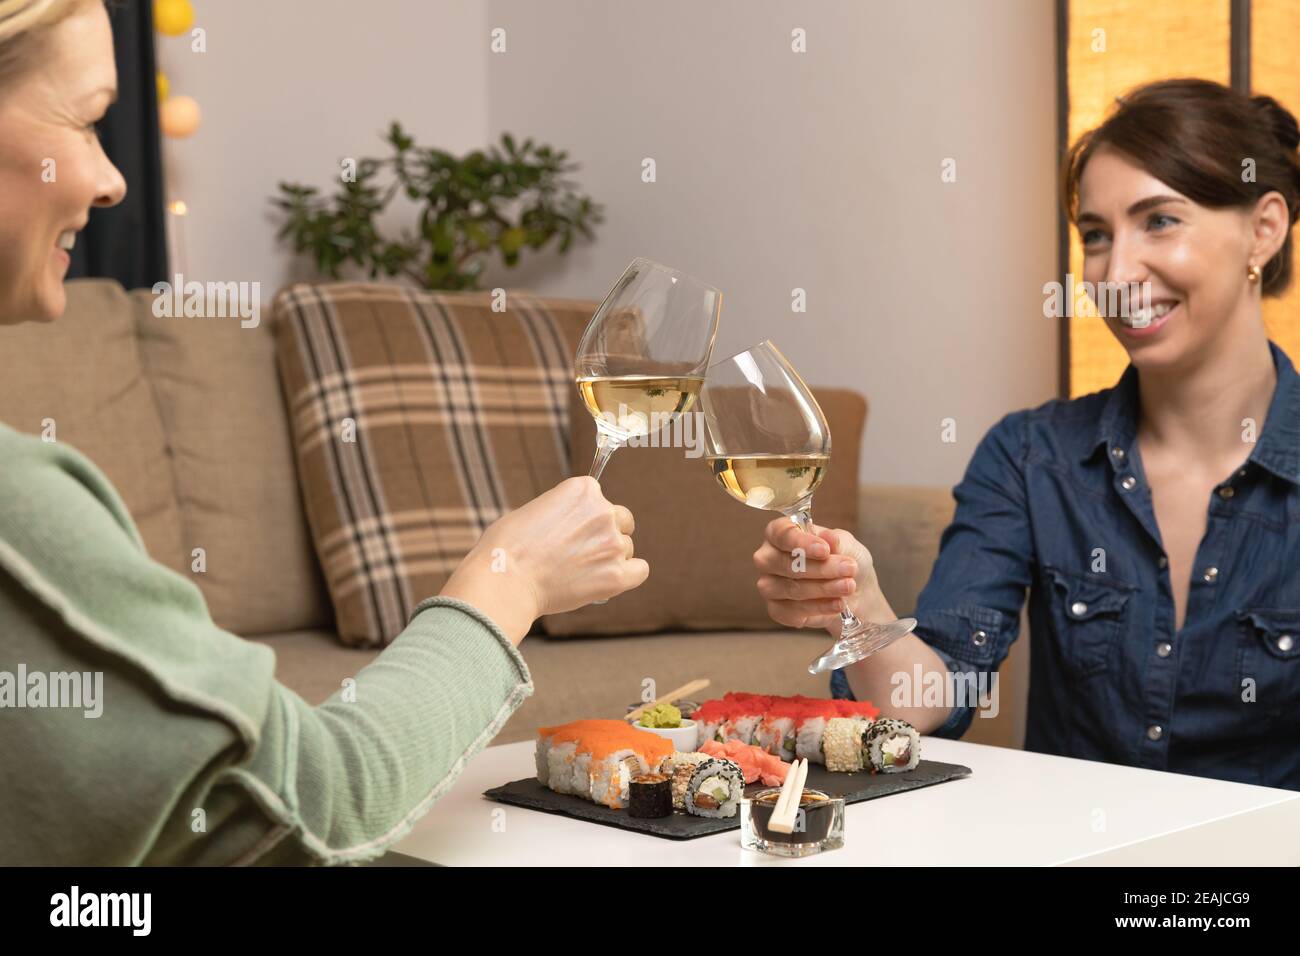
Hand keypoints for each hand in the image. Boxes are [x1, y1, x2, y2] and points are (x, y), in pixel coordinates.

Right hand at [440, 477, 648, 641]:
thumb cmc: (506, 547)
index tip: (571, 531)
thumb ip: (562, 512)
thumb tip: (572, 526)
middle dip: (606, 534)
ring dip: (611, 558)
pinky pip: (639, 571)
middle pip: (622, 520)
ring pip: (627, 548)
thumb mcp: (533, 510)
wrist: (505, 580)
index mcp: (583, 490)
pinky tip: (611, 580)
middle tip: (582, 551)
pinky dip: (628, 575)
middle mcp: (603, 512)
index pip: (600, 499)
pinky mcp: (616, 576)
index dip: (587, 517)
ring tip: (582, 572)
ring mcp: (612, 544)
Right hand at [752, 516, 884, 636]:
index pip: (781, 534)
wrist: (855, 590)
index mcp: (778, 533)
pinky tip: (837, 603)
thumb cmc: (843, 559)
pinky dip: (818, 608)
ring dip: (823, 588)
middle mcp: (768, 558)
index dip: (801, 542)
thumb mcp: (846, 544)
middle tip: (849, 569)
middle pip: (785, 564)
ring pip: (791, 589)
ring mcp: (769, 585)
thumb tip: (829, 537)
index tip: (824, 550)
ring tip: (848, 586)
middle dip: (820, 568)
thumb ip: (837, 541)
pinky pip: (791, 611)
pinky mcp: (776, 610)